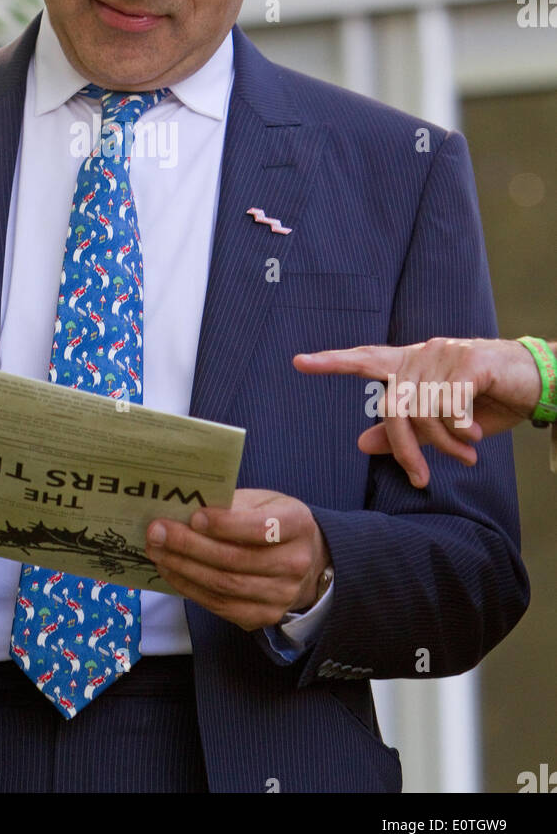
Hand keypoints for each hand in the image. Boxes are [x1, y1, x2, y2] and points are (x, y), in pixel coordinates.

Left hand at [145, 489, 329, 631]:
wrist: (303, 559)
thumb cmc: (273, 521)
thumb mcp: (262, 500)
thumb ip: (232, 503)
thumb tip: (187, 508)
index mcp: (297, 525)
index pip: (262, 528)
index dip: (226, 525)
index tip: (194, 516)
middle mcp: (294, 564)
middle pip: (236, 560)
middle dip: (189, 546)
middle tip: (157, 532)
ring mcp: (280, 595)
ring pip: (224, 585)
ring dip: (183, 568)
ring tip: (156, 550)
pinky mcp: (262, 616)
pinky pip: (220, 605)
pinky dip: (190, 588)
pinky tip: (171, 570)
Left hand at [293, 337, 542, 487]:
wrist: (535, 379)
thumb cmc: (486, 400)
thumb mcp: (441, 423)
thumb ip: (403, 430)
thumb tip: (361, 442)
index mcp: (409, 365)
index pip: (365, 359)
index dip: (333, 362)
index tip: (299, 363)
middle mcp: (421, 354)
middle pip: (394, 405)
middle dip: (404, 448)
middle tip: (421, 479)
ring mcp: (445, 354)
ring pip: (424, 410)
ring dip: (444, 443)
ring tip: (465, 456)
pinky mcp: (471, 361)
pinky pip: (451, 405)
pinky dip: (460, 427)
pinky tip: (473, 435)